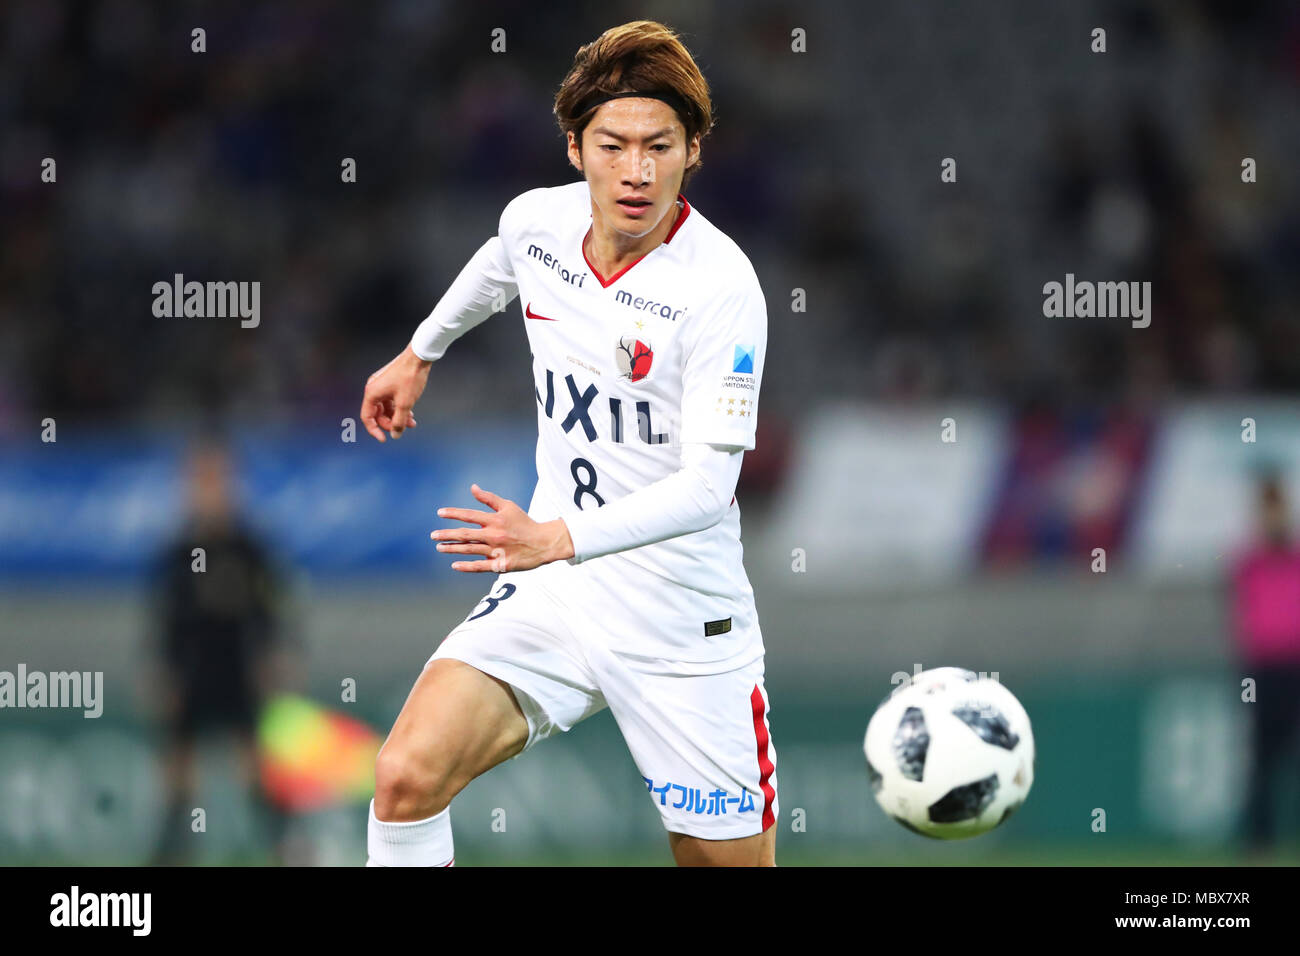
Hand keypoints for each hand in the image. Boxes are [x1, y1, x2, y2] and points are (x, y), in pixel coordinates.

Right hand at [361, 344, 429, 441]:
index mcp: (372, 393)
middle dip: (390, 423)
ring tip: (412, 422)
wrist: (419, 357)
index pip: (367, 417)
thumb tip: (395, 434)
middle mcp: (374, 389)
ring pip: (386, 408)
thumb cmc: (410, 377)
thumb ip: (399, 421)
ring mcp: (382, 386)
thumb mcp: (405, 403)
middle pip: (378, 414)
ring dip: (397, 416)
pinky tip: (411, 414)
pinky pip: (391, 401)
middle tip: (403, 428)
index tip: (384, 439)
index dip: (375, 430)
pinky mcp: (390, 383)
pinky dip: (400, 408)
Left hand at [432, 484, 574, 572]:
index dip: (453, 513)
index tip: (440, 513)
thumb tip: (472, 487)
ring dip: (452, 549)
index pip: (470, 516)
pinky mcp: (500, 564)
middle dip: (447, 534)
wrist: (544, 543)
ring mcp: (496, 551)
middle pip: (465, 535)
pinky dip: (466, 566)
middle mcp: (494, 535)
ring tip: (439, 547)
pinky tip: (455, 565)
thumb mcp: (508, 506)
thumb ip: (489, 498)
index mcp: (495, 520)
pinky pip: (480, 566)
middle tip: (433, 535)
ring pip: (469, 550)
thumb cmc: (524, 523)